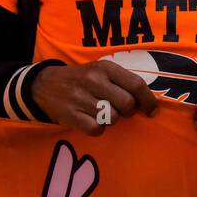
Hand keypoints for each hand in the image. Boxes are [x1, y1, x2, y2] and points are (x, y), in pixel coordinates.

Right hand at [30, 60, 158, 135]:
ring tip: (98, 111)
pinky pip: (97, 129)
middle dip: (127, 112)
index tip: (152, 111)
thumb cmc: (82, 80)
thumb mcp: (100, 72)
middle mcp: (93, 80)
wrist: (44, 85)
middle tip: (118, 110)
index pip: (136, 85)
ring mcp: (81, 97)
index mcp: (104, 67)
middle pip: (127, 105)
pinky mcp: (71, 115)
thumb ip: (124, 83)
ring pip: (113, 119)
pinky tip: (89, 119)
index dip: (148, 101)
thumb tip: (151, 104)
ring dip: (110, 120)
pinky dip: (97, 128)